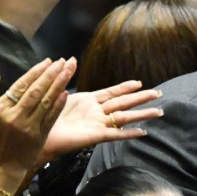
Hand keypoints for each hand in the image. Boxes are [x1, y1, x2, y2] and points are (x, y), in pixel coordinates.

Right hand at [0, 59, 71, 174]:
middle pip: (36, 91)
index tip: (48, 61)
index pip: (21, 85)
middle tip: (63, 62)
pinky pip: (51, 117)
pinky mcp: (39, 136)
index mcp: (1, 109)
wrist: (1, 166)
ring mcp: (28, 127)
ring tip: (68, 71)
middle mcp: (14, 116)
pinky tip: (65, 92)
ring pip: (45, 101)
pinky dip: (58, 104)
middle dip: (51, 74)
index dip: (36, 72)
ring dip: (58, 85)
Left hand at [38, 80, 162, 163]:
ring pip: (125, 117)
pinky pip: (115, 134)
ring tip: (159, 112)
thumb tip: (70, 59)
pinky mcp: (95, 136)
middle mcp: (96, 112)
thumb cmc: (45, 114)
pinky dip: (129, 133)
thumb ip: (66, 76)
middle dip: (141, 98)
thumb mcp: (57, 90)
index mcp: (89, 100)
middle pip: (124, 103)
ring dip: (142, 114)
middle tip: (159, 93)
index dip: (125, 87)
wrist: (37, 133)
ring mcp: (97, 124)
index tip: (139, 82)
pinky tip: (143, 132)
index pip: (112, 92)